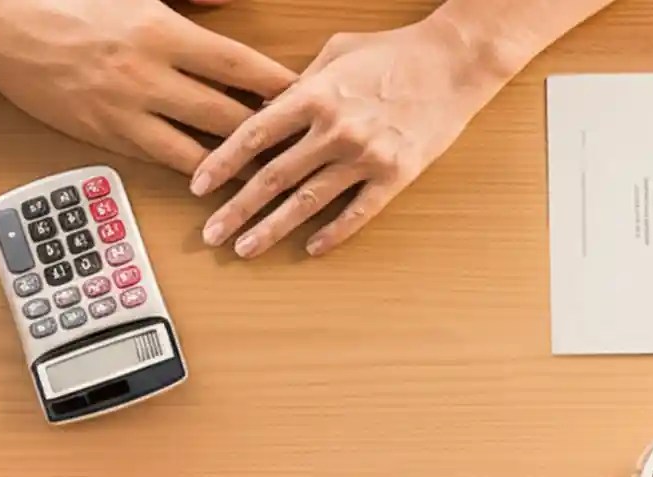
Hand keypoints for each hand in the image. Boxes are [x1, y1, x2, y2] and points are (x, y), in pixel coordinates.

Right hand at [0, 0, 295, 174]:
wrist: (1, 24)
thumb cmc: (67, 0)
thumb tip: (226, 3)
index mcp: (160, 30)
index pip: (237, 64)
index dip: (276, 84)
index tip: (305, 96)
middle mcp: (148, 75)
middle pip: (227, 115)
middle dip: (267, 134)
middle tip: (297, 145)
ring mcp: (126, 112)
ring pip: (198, 152)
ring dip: (234, 166)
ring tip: (266, 175)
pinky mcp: (104, 137)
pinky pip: (159, 161)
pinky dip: (191, 171)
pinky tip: (214, 178)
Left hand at [190, 14, 515, 257]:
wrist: (455, 61)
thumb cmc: (395, 51)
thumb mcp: (335, 52)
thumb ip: (299, 84)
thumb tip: (267, 109)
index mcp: (315, 96)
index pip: (254, 136)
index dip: (221, 164)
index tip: (198, 187)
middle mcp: (335, 129)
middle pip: (273, 177)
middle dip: (237, 209)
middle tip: (211, 235)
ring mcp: (365, 156)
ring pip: (308, 201)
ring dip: (272, 228)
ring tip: (246, 248)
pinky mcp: (395, 175)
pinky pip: (358, 212)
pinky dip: (333, 233)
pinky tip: (310, 248)